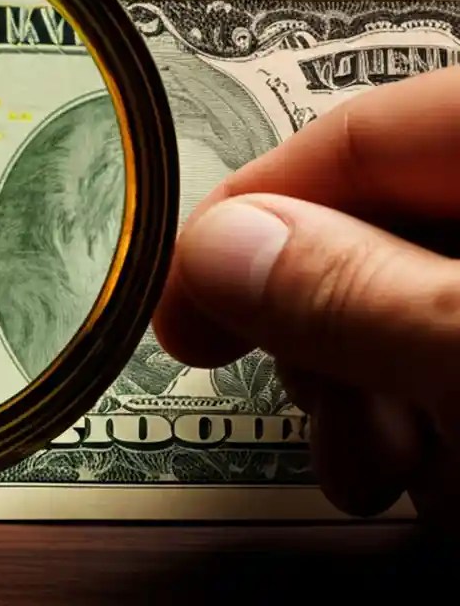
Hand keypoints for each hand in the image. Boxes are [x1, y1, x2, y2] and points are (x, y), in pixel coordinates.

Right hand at [153, 65, 459, 522]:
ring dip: (377, 399)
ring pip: (416, 304)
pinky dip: (437, 415)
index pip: (357, 134)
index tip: (178, 317)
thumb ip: (356, 293)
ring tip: (395, 477)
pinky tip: (454, 476)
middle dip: (327, 343)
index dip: (248, 217)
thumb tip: (215, 246)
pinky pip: (453, 350)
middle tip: (322, 427)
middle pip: (380, 229)